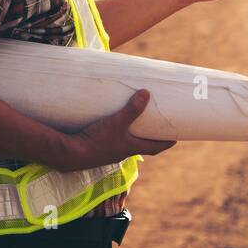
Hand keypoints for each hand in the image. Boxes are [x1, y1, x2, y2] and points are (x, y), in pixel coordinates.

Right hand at [59, 90, 175, 170]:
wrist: (71, 154)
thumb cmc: (97, 141)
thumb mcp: (117, 122)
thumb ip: (132, 109)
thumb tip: (147, 93)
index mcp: (132, 147)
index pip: (156, 147)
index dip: (167, 141)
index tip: (177, 136)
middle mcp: (123, 151)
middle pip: (143, 144)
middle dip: (151, 136)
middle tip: (158, 124)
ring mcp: (110, 150)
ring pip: (128, 142)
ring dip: (134, 133)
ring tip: (136, 119)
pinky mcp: (98, 147)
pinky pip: (113, 139)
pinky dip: (118, 132)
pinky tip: (111, 122)